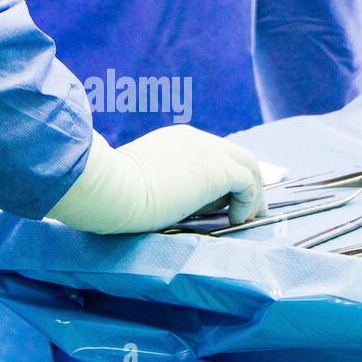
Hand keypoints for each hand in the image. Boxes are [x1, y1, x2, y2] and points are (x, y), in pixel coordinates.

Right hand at [47, 125, 266, 233]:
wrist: (108, 189)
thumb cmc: (113, 193)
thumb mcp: (144, 183)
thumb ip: (169, 185)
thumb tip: (186, 205)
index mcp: (178, 140)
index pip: (214, 154)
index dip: (225, 178)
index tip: (227, 201)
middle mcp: (197, 140)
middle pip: (238, 156)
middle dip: (249, 182)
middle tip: (250, 210)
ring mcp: (209, 152)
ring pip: (249, 165)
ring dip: (254, 193)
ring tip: (248, 218)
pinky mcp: (217, 171)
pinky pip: (248, 184)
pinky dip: (249, 202)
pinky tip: (237, 220)